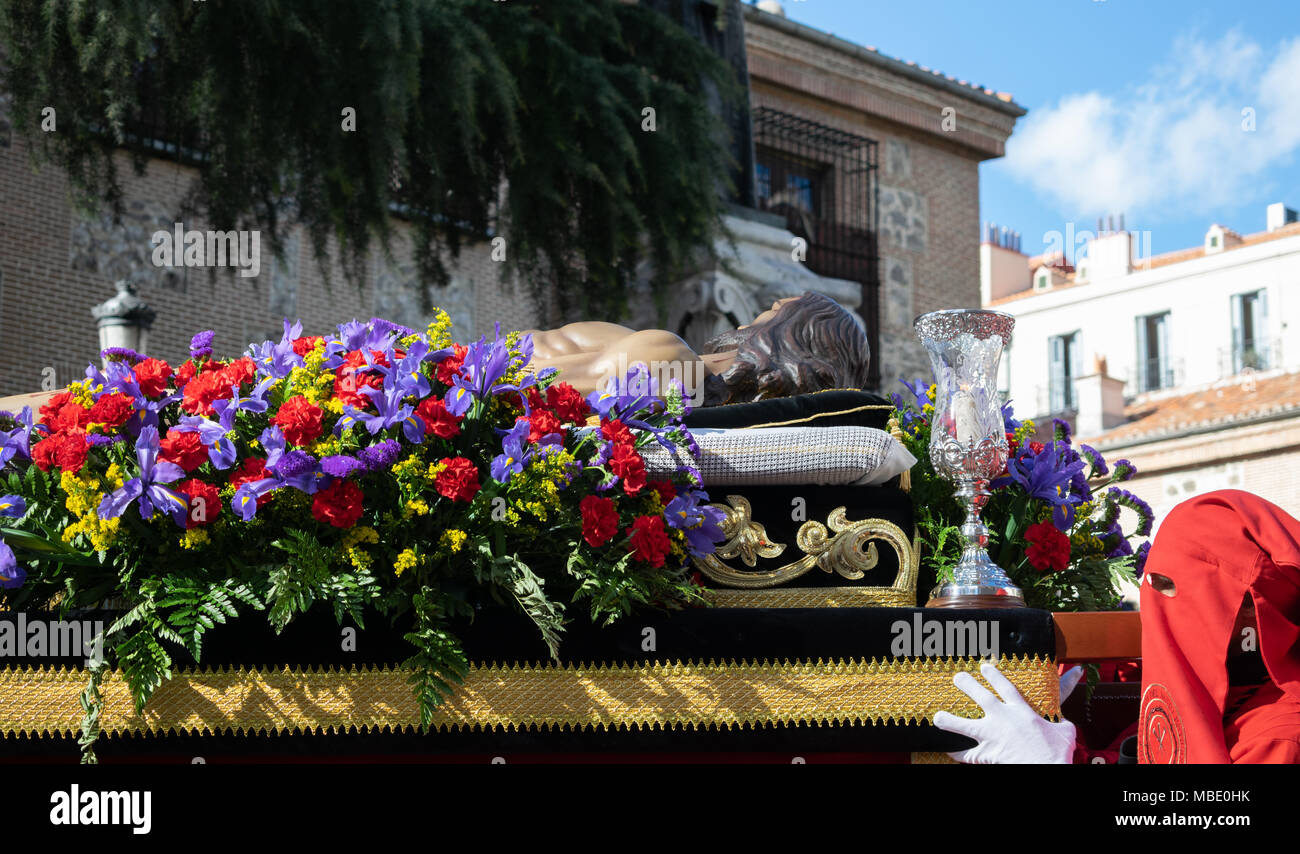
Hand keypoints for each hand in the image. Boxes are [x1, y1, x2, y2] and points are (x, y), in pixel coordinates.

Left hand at [932, 661, 1077, 763]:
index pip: (1005, 687)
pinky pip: (968, 755)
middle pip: (982, 698)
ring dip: (950, 721)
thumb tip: (1065, 723)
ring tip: (937, 717)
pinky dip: (957, 754)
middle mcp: (1004, 719)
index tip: (983, 667)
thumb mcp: (1065, 733)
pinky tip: (947, 751)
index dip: (994, 675)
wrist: (1048, 769)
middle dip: (968, 685)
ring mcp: (994, 736)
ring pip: (966, 725)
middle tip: (956, 677)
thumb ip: (1062, 723)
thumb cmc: (1058, 753)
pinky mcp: (989, 754)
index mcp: (1022, 711)